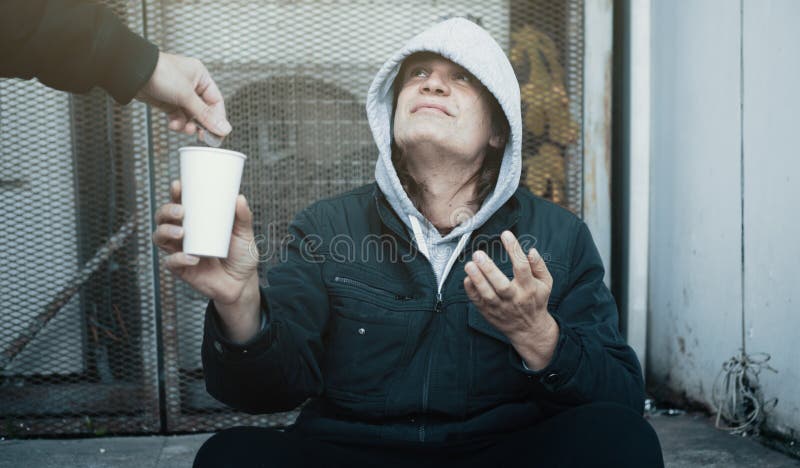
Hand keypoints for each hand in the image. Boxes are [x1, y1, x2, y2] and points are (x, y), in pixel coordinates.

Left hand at [136, 52, 231, 141]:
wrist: (133, 72)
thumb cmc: (160, 72)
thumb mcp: (187, 95)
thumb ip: (206, 114)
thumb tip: (224, 128)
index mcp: (201, 77)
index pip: (216, 101)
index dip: (218, 118)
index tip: (218, 132)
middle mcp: (191, 85)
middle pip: (203, 110)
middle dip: (201, 124)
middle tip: (202, 135)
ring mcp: (179, 94)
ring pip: (190, 115)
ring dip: (188, 125)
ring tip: (186, 129)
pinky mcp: (167, 101)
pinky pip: (178, 116)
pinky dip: (177, 123)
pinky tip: (174, 124)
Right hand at [151, 179, 258, 305]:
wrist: (242, 282)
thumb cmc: (241, 255)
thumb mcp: (244, 233)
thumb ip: (243, 217)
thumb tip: (239, 198)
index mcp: (196, 222)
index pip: (179, 203)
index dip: (174, 193)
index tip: (178, 185)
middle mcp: (184, 234)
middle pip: (163, 218)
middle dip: (166, 211)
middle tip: (181, 211)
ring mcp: (180, 251)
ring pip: (160, 237)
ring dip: (166, 231)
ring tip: (181, 232)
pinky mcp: (182, 269)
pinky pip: (171, 262)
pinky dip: (178, 259)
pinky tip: (191, 258)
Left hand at [463, 230, 553, 344]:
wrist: (529, 330)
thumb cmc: (536, 300)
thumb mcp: (546, 283)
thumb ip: (539, 266)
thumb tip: (531, 250)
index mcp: (529, 288)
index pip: (522, 267)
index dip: (514, 249)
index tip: (505, 234)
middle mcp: (514, 298)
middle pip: (501, 285)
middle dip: (489, 269)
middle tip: (478, 254)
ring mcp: (500, 307)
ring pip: (487, 295)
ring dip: (477, 279)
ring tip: (469, 265)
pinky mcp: (489, 313)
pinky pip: (478, 302)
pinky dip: (471, 291)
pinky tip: (467, 279)